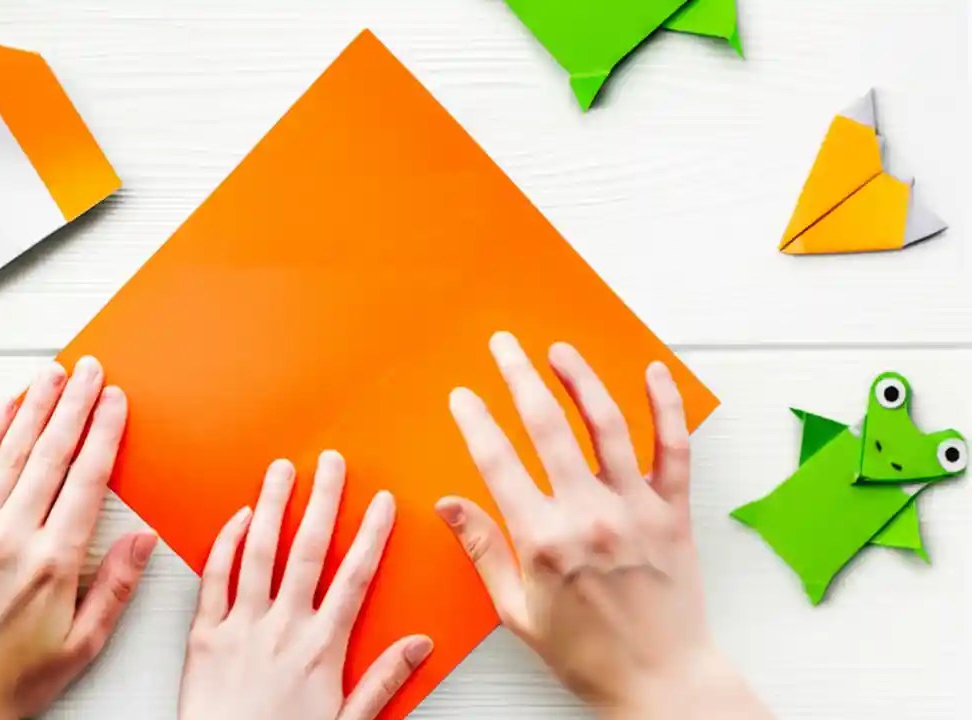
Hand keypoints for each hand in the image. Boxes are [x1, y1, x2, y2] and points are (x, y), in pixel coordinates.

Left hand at [0, 358, 156, 719]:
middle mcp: (10, 537)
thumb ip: (116, 586)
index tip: (115, 402)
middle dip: (74, 405)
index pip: (87, 480)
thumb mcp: (82, 645)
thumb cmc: (9, 681)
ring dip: (35, 407)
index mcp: (52, 563)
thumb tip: (144, 538)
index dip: (104, 433)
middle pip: (51, 454)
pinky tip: (3, 409)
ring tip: (52, 374)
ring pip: (11, 453)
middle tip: (90, 370)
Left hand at [178, 451, 432, 719]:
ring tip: (282, 470)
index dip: (370, 535)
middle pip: (308, 551)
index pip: (354, 578)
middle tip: (332, 463)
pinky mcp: (203, 637)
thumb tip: (419, 646)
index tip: (381, 502)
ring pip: (259, 553)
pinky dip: (226, 543)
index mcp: (321, 650)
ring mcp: (240, 628)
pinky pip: (214, 579)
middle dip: (324, 501)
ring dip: (273, 505)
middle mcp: (282, 630)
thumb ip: (382, 680)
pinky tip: (238, 516)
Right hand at [439, 333, 767, 719]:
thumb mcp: (518, 611)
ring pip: (606, 424)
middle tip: (503, 346)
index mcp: (543, 540)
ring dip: (579, 378)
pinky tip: (652, 373)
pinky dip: (665, 406)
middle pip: (546, 426)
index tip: (463, 398)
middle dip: (518, 376)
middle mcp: (588, 515)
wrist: (660, 682)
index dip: (475, 422)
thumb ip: (484, 551)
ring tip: (559, 350)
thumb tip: (450, 506)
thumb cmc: (587, 654)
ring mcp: (635, 509)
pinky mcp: (673, 512)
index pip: (498, 461)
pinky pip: (673, 448)